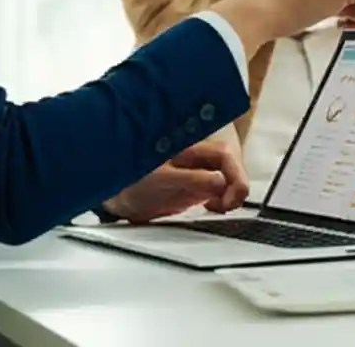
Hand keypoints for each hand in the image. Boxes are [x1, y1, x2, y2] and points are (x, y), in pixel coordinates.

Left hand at [103, 139, 248, 222]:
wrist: (118, 197)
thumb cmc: (133, 182)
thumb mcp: (163, 181)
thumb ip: (193, 181)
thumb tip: (221, 182)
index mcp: (191, 148)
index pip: (225, 154)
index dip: (235, 174)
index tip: (232, 196)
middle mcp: (198, 157)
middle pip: (232, 165)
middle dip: (236, 186)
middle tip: (226, 206)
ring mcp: (199, 171)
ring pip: (230, 178)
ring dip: (231, 194)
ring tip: (217, 207)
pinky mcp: (197, 185)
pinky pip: (221, 189)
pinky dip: (223, 200)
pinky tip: (213, 207)